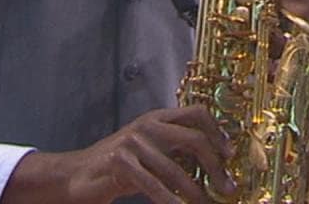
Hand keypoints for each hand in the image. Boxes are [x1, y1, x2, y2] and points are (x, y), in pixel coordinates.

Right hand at [0, 106, 233, 203]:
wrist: (77, 174)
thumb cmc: (120, 165)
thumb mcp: (151, 151)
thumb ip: (176, 151)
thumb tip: (215, 166)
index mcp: (158, 118)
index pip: (196, 112)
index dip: (218, 131)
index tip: (230, 154)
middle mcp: (147, 125)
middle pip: (193, 139)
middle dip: (215, 166)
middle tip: (227, 187)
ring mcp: (133, 142)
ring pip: (176, 169)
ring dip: (196, 191)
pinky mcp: (120, 161)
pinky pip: (153, 185)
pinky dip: (169, 200)